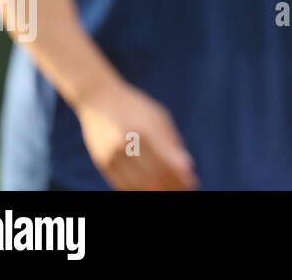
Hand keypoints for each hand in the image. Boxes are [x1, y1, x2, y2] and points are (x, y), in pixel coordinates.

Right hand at [73, 79, 197, 189]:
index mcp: (146, 130)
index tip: (193, 183)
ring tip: (169, 190)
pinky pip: (122, 184)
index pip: (167, 162)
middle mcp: (128, 143)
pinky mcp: (102, 162)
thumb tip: (187, 167)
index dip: (181, 177)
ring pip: (138, 184)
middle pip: (154, 175)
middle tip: (185, 189)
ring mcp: (112, 154)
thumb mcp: (159, 116)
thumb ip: (172, 141)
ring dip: (157, 191)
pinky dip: (138, 190)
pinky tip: (150, 189)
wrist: (98, 99)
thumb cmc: (135, 107)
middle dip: (172, 186)